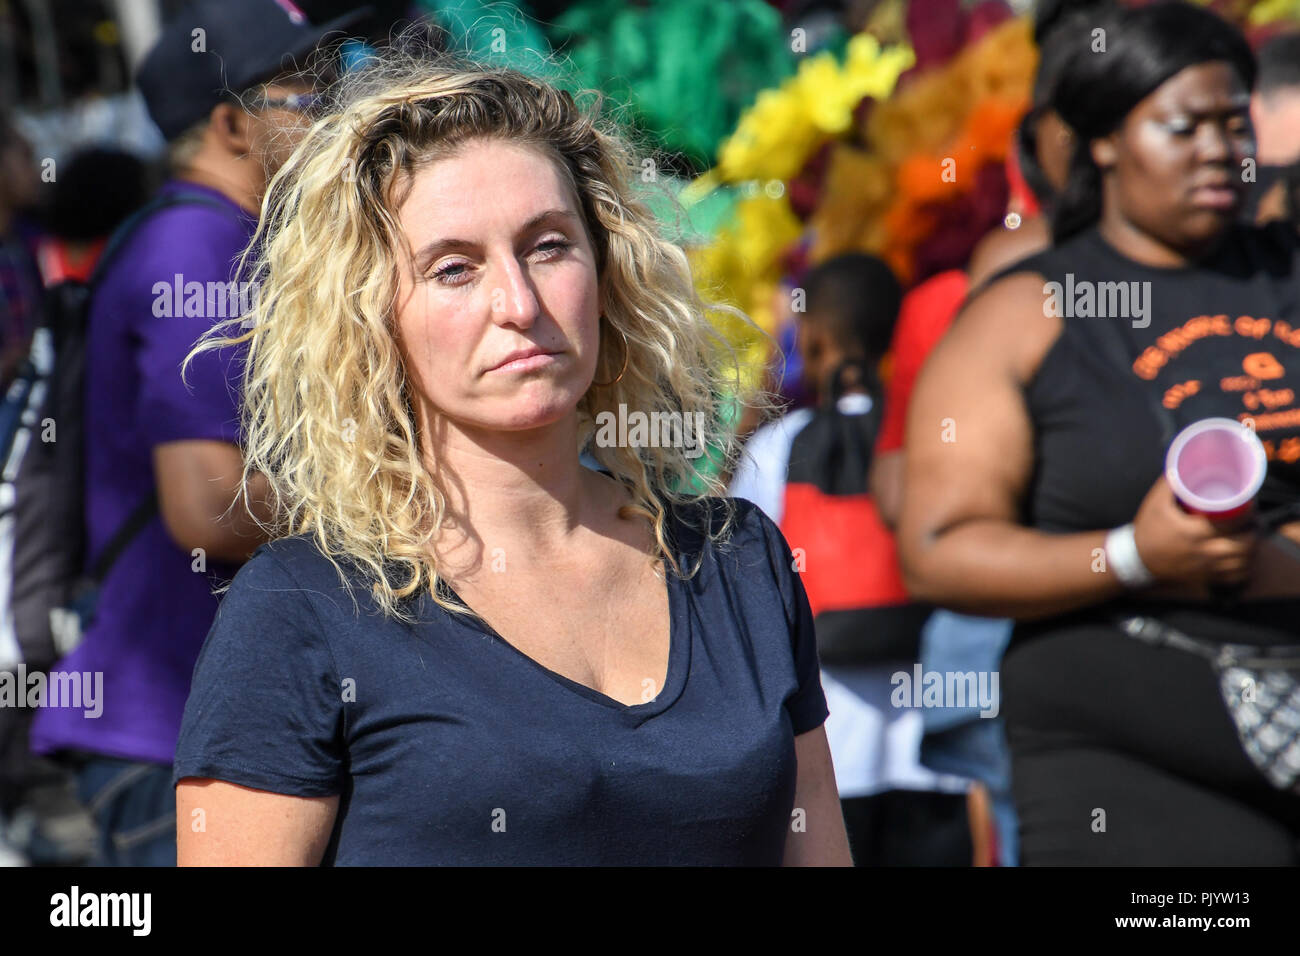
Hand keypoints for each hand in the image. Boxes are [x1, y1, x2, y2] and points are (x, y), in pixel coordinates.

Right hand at [1131, 475, 1257, 587]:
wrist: (1137, 560)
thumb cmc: (1147, 530)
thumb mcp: (1155, 504)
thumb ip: (1170, 484)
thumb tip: (1183, 465)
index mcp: (1195, 532)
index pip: (1235, 523)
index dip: (1248, 514)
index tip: (1248, 505)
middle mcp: (1205, 552)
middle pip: (1245, 544)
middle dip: (1253, 532)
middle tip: (1250, 521)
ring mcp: (1208, 567)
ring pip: (1244, 562)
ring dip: (1252, 549)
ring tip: (1248, 537)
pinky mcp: (1207, 577)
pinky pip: (1236, 576)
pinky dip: (1245, 567)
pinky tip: (1243, 558)